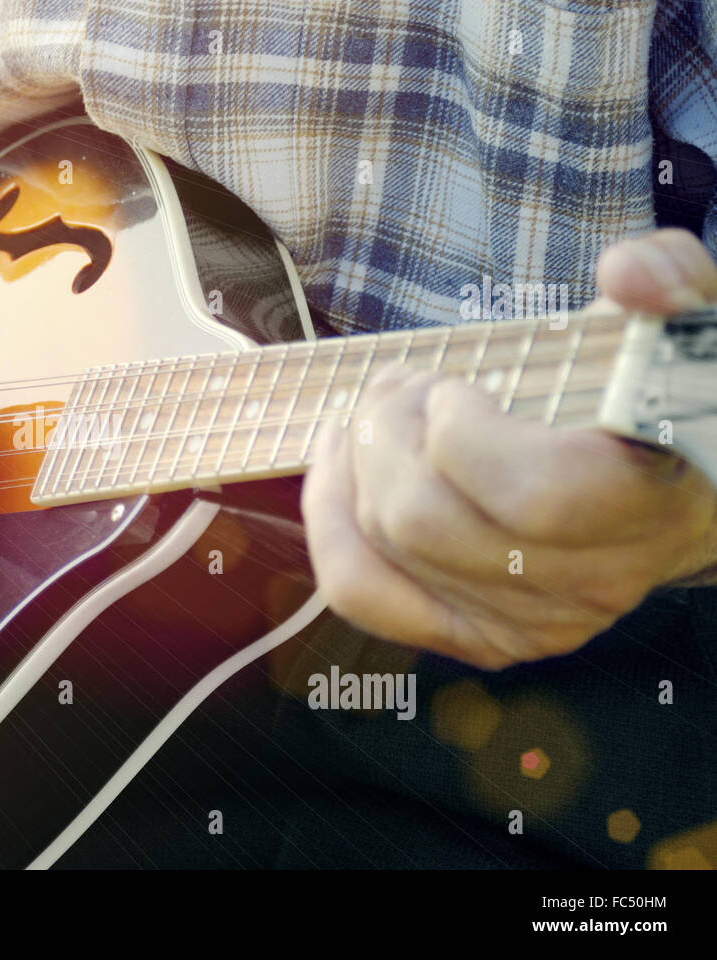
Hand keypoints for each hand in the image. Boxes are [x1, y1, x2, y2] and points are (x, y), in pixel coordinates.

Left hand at [301, 228, 716, 668]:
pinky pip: (365, 594)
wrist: (689, 496)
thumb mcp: (690, 334)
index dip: (461, 431)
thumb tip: (628, 273)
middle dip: (384, 433)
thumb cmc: (669, 404)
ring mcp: (530, 623)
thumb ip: (675, 283)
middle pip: (426, 521)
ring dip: (355, 463)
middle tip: (401, 386)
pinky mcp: (480, 637)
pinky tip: (338, 462)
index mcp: (646, 506)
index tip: (456, 386)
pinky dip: (330, 524)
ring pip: (386, 548)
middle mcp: (587, 582)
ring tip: (378, 412)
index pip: (533, 495)